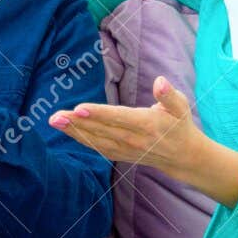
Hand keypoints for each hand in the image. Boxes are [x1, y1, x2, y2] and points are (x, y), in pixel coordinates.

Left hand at [50, 75, 204, 169]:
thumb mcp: (180, 107)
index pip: (119, 117)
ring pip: (96, 140)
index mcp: (147, 125)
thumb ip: (168, 95)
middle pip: (101, 130)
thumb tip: (160, 81)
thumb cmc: (179, 125)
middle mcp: (133, 139)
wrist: (182, 156)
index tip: (80, 108)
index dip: (99, 113)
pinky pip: (98, 148)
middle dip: (77, 122)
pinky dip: (81, 140)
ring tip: (55, 121)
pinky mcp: (120, 154)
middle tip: (56, 115)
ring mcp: (125, 150)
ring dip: (74, 131)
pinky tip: (67, 131)